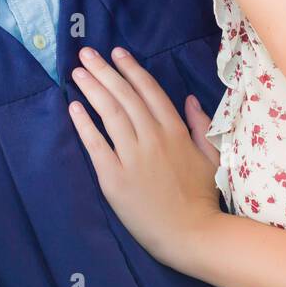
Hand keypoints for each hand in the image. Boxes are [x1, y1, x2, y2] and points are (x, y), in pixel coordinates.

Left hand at [67, 47, 221, 269]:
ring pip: (110, 114)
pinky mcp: (114, 178)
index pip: (149, 91)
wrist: (191, 233)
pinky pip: (96, 146)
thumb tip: (189, 99)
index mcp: (175, 131)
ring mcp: (132, 157)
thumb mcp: (212, 155)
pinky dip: (84, 125)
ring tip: (78, 73)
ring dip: (93, 90)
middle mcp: (152, 138)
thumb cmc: (203, 196)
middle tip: (87, 53)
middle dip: (104, 71)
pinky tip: (74, 108)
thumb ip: (200, 125)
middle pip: (125, 96)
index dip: (131, 69)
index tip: (117, 53)